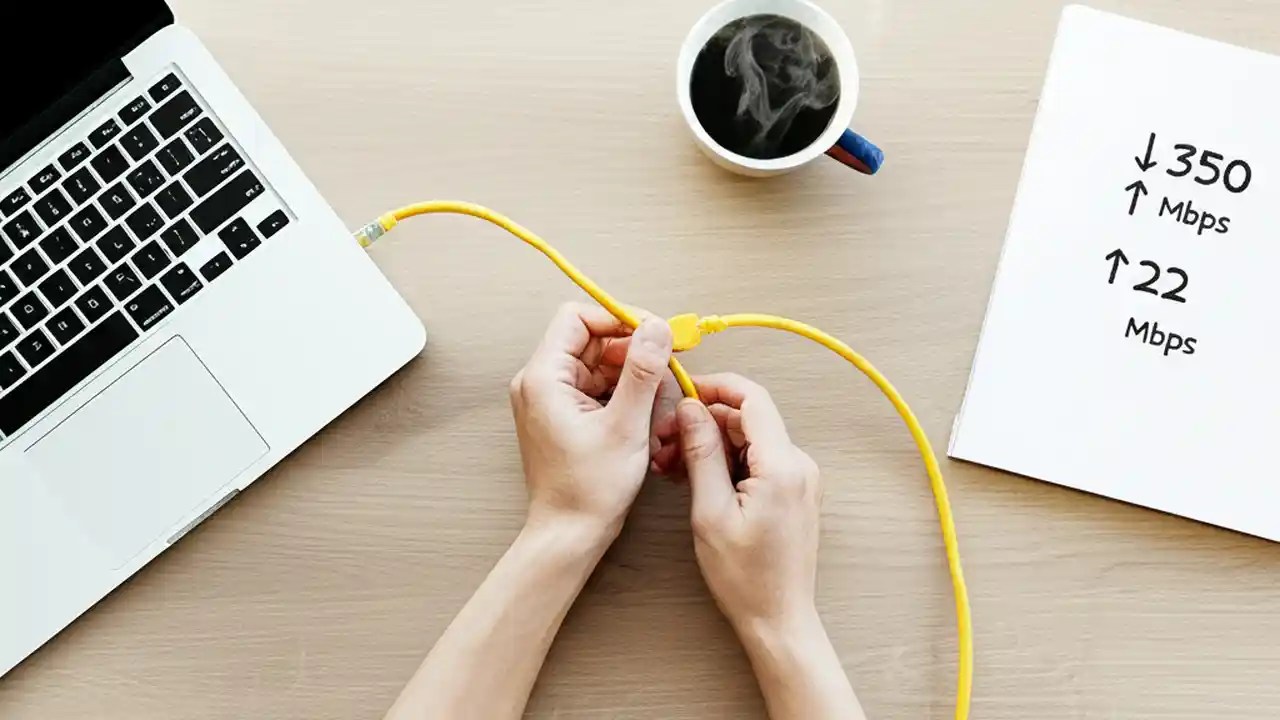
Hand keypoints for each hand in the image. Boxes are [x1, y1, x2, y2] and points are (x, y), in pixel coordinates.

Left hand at [509, 303, 673, 540]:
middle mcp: (539, 383)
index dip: (619, 319)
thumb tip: (656, 329)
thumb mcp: (625, 425)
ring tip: (654, 402)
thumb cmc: (588, 490)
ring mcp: (549, 399)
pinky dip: (622, 394)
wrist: (569, 534)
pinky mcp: (562, 415)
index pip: (578, 319)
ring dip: (630, 375)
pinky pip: (595, 387)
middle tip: (664, 367)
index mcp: (544, 377)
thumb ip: (642, 371)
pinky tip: (641, 416)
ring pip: (597, 364)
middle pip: (590, 340)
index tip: (654, 332)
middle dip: (631, 350)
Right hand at [665, 374, 822, 634]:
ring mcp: (800, 478)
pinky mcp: (794, 491)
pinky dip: (728, 460)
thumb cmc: (745, 577)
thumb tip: (690, 409)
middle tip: (666, 437)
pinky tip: (697, 477)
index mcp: (783, 466)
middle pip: (749, 418)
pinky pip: (759, 459)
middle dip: (706, 419)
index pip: (753, 398)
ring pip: (751, 439)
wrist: (778, 619)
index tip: (683, 390)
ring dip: (713, 442)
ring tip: (674, 463)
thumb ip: (702, 453)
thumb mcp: (710, 512)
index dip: (715, 386)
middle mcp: (799, 465)